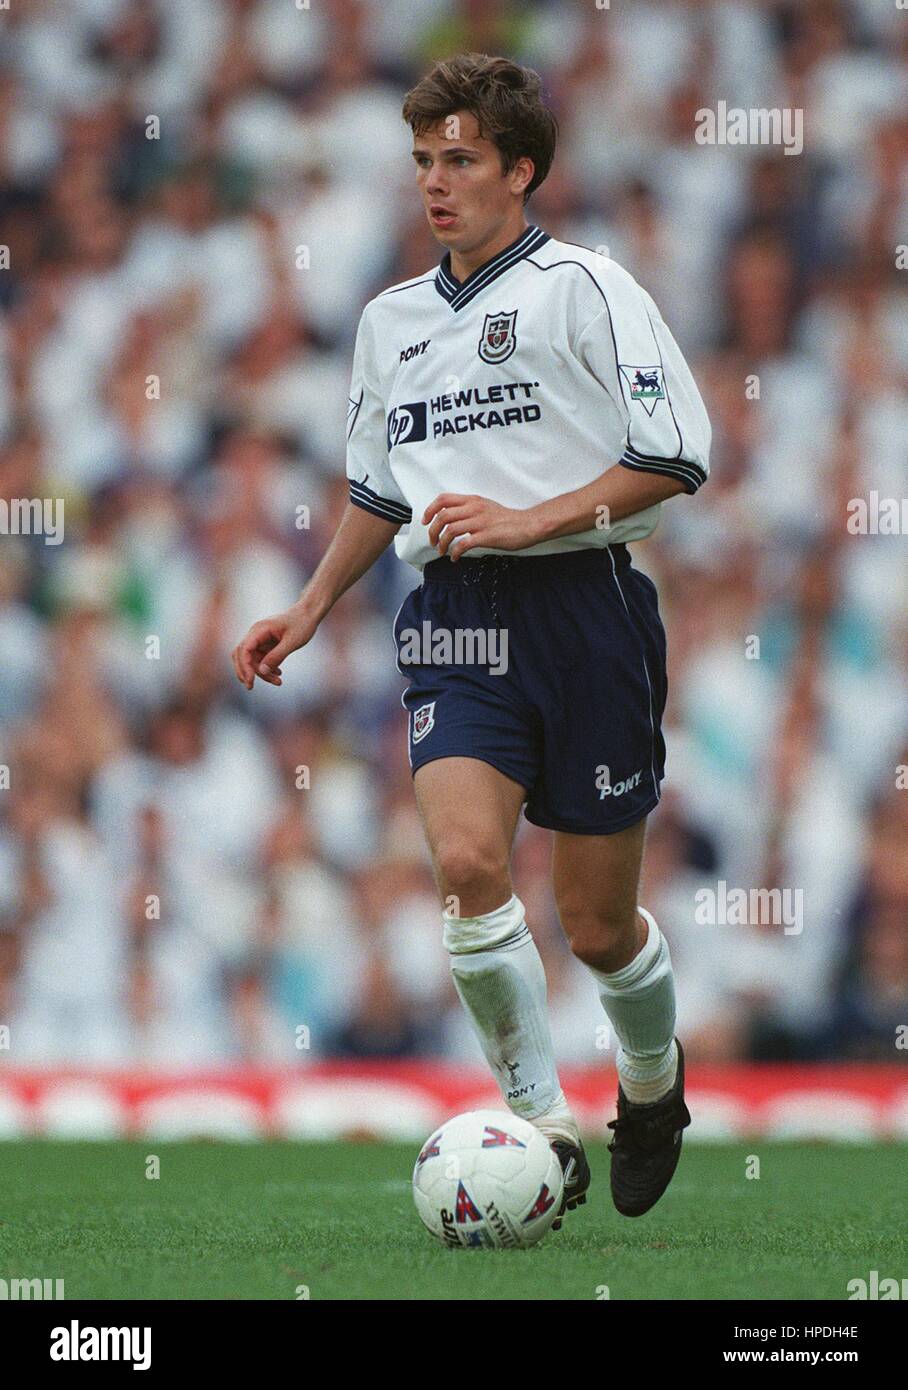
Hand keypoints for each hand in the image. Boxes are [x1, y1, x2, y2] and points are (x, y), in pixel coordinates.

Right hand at [231, 601, 318, 689]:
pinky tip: (278, 674)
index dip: (244, 667)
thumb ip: (277, 656)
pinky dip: (267, 668)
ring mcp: (260, 639)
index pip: (244, 649)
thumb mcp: (292, 642)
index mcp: (259, 630)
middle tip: (251, 687)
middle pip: (241, 655)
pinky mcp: (266, 644)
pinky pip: (261, 659)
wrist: (309, 613)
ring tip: (278, 682)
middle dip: (246, 672)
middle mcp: (256, 634)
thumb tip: (261, 671)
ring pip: (252, 660)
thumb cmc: (302, 624)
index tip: (250, 681)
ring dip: (261, 673)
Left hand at [422, 493, 541, 560]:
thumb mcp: (486, 506)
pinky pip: (463, 544)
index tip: (425, 521)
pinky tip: (455, 558)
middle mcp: (474, 508)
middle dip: (432, 531)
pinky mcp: (487, 536)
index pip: (443, 499)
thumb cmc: (508, 519)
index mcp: (473, 500)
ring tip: (442, 551)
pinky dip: (454, 552)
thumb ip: (469, 509)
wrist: (528, 525)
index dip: (430, 510)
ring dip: (442, 543)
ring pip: (450, 530)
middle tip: (433, 541)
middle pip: (442, 516)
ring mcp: (480, 522)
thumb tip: (452, 518)